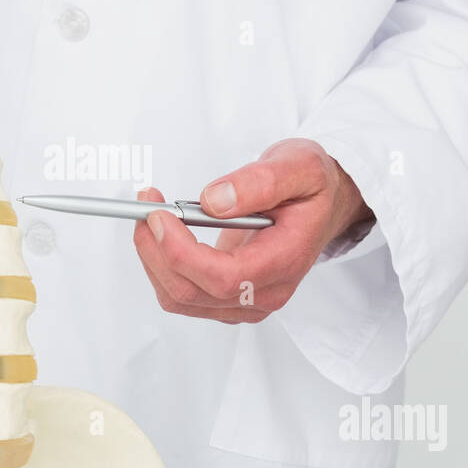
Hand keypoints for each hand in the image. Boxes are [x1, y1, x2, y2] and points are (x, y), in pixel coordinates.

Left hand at [132, 138, 371, 322]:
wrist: (322, 204)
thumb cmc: (312, 186)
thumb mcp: (299, 166)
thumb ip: (260, 182)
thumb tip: (214, 201)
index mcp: (285, 261)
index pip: (223, 277)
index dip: (180, 251)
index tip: (158, 215)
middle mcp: (265, 292)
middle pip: (192, 293)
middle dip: (156, 251)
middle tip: (145, 207)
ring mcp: (245, 301)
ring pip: (180, 299)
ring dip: (153, 260)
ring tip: (151, 216)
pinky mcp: (228, 298)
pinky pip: (182, 296)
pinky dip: (162, 267)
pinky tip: (163, 235)